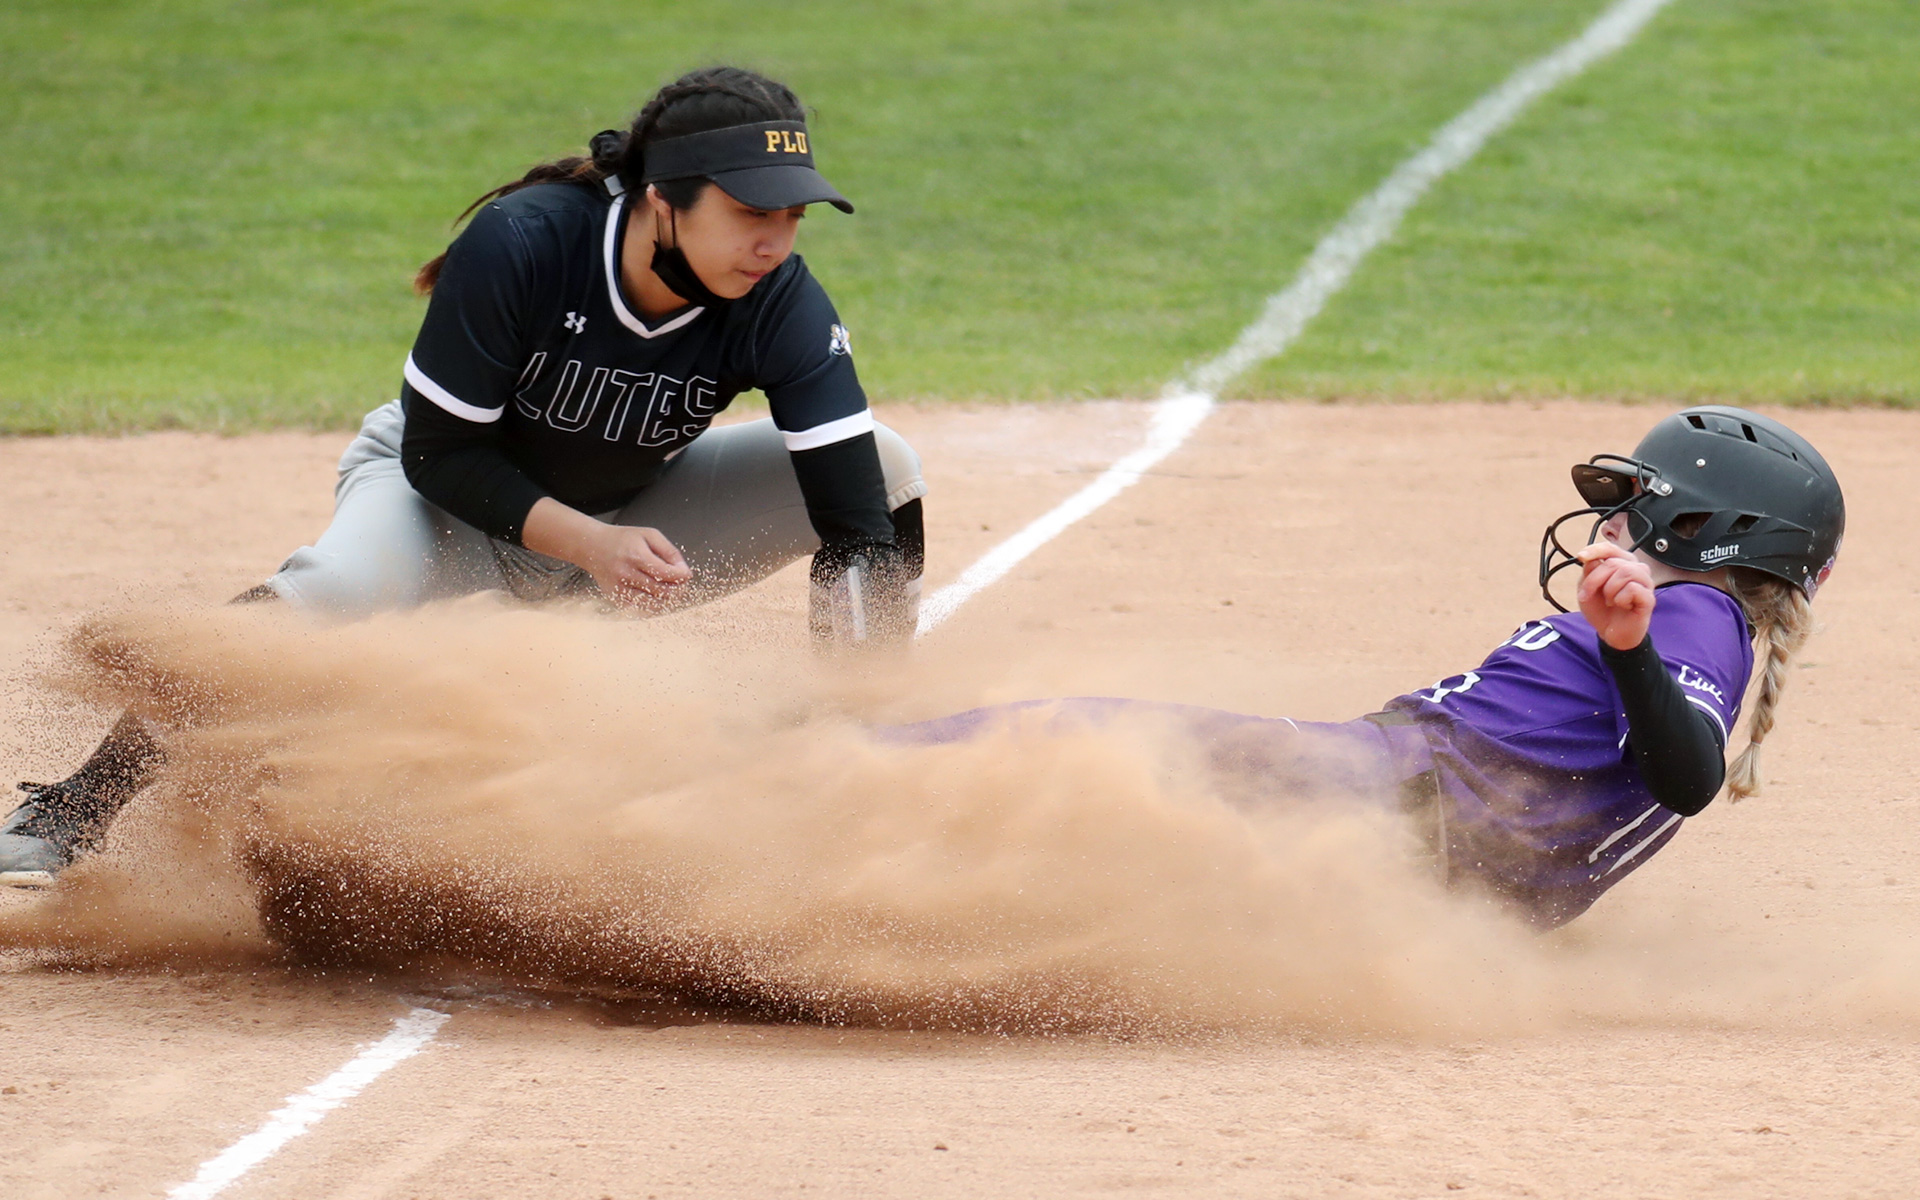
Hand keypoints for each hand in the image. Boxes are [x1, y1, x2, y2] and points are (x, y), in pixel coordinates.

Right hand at [520, 498, 692, 609]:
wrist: (593, 547)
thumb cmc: (622, 539)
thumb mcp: (649, 535)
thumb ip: (669, 551)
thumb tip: (684, 570)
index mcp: (636, 556)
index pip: (667, 574)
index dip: (682, 576)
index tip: (686, 574)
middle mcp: (627, 574)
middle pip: (662, 591)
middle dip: (678, 588)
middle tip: (681, 582)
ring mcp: (620, 589)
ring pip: (653, 604)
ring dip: (667, 599)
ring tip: (670, 588)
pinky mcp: (616, 598)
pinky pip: (641, 609)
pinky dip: (653, 604)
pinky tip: (656, 594)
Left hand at [1576, 542, 1654, 650]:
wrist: (1610, 633)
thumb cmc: (1602, 608)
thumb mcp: (1587, 588)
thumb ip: (1590, 571)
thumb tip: (1592, 558)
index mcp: (1621, 563)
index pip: (1610, 548)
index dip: (1595, 550)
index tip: (1581, 557)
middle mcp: (1636, 569)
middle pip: (1613, 562)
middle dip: (1594, 580)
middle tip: (1587, 595)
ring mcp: (1645, 583)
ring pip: (1626, 572)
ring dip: (1610, 589)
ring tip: (1610, 601)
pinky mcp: (1649, 598)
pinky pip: (1633, 588)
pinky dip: (1621, 598)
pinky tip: (1623, 606)